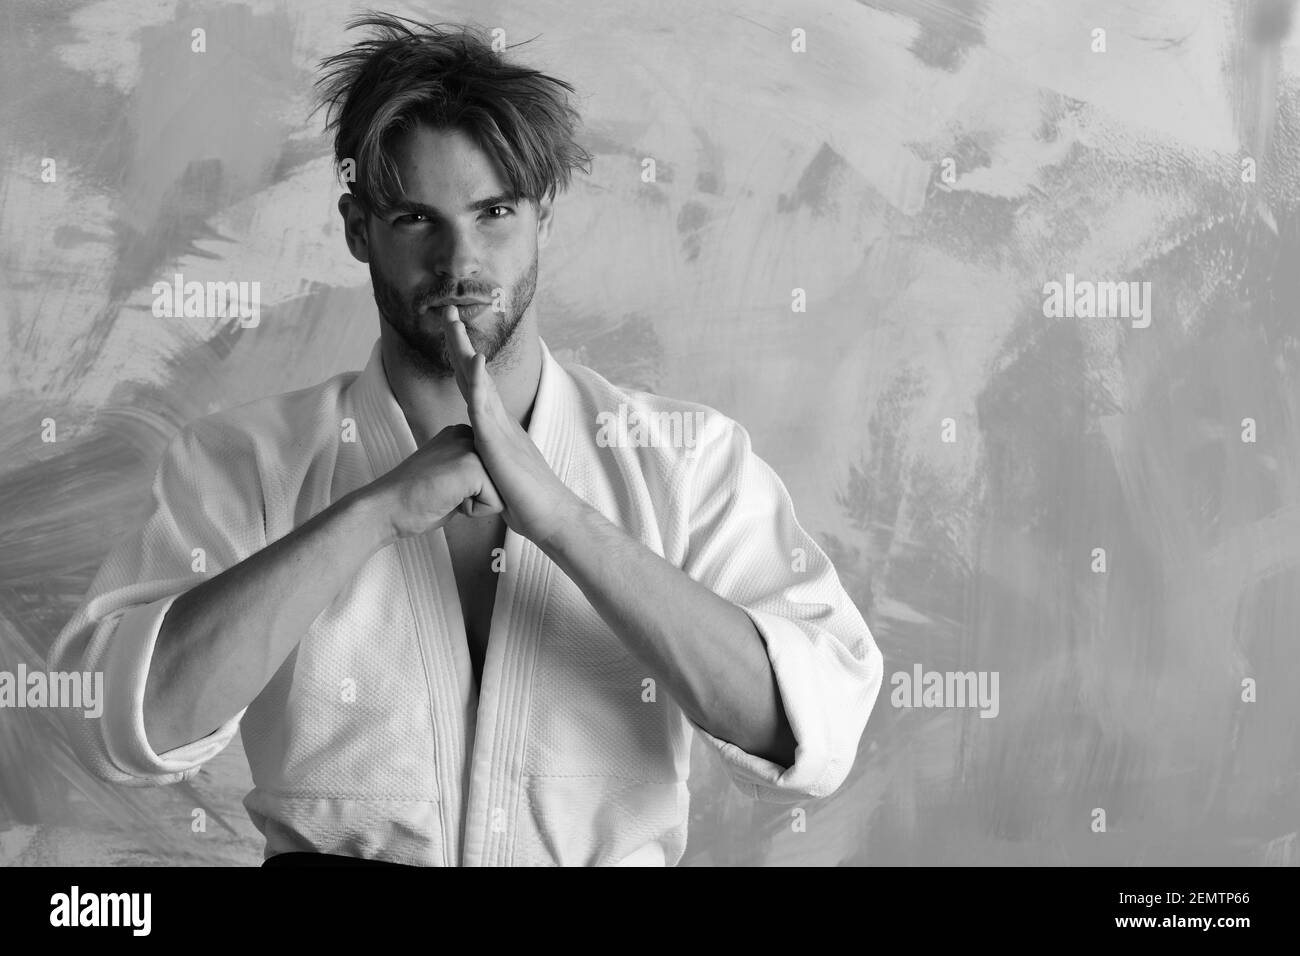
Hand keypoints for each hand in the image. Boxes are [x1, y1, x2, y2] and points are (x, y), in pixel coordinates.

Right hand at [366, 422, 503, 539]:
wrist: (386, 508)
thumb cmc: (414, 500)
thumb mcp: (448, 475)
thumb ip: (471, 470)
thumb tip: (497, 481)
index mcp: (461, 434)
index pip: (494, 471)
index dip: (473, 491)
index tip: (442, 486)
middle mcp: (467, 434)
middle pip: (500, 479)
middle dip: (479, 496)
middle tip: (445, 492)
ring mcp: (470, 448)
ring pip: (501, 491)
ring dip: (476, 504)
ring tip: (446, 496)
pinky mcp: (472, 467)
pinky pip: (495, 503)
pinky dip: (473, 512)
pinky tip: (448, 500)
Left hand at [441, 306, 583, 544]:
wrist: (550, 515)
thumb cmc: (526, 499)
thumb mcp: (497, 472)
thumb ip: (486, 457)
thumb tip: (475, 456)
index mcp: (495, 425)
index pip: (473, 385)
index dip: (460, 357)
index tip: (450, 331)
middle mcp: (499, 419)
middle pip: (474, 373)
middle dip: (459, 341)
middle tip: (448, 309)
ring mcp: (501, 427)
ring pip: (479, 381)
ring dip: (465, 350)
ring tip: (454, 323)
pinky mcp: (500, 441)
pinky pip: (485, 407)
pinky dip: (478, 381)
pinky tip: (472, 360)